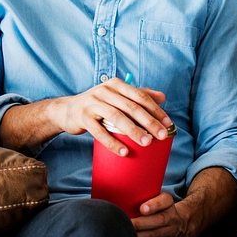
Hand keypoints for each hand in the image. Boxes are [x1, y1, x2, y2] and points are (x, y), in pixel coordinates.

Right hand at [52, 78, 170, 155]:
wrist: (68, 110)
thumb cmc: (97, 104)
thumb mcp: (117, 96)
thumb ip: (138, 95)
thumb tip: (163, 97)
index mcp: (116, 84)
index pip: (140, 96)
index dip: (156, 110)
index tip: (168, 124)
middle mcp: (105, 90)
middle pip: (131, 107)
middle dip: (149, 122)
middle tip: (162, 136)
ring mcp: (92, 103)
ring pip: (117, 117)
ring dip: (134, 131)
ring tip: (147, 143)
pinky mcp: (83, 117)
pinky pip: (100, 132)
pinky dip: (113, 143)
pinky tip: (124, 152)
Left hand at [132, 193, 195, 236]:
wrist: (181, 223)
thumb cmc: (158, 207)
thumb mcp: (156, 196)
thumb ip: (143, 194)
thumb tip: (121, 194)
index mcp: (168, 202)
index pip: (164, 201)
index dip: (154, 205)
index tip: (142, 208)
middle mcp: (172, 217)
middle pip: (159, 220)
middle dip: (140, 223)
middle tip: (126, 223)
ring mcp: (170, 232)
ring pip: (155, 235)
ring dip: (139, 236)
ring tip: (126, 234)